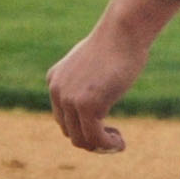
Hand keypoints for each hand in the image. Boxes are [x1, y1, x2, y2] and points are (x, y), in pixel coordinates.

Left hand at [47, 0, 179, 153]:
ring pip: (81, 139)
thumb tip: (98, 93)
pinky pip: (95, 138)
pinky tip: (120, 143)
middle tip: (114, 138)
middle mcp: (57, 91)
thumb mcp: (94, 62)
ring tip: (118, 143)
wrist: (123, 32)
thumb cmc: (118, 42)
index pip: (63, 118)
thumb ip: (88, 78)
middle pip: (69, 131)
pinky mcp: (88, 105)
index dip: (84, 128)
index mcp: (55, 81)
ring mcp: (70, 99)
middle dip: (91, 139)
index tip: (107, 127)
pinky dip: (108, 146)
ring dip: (100, 147)